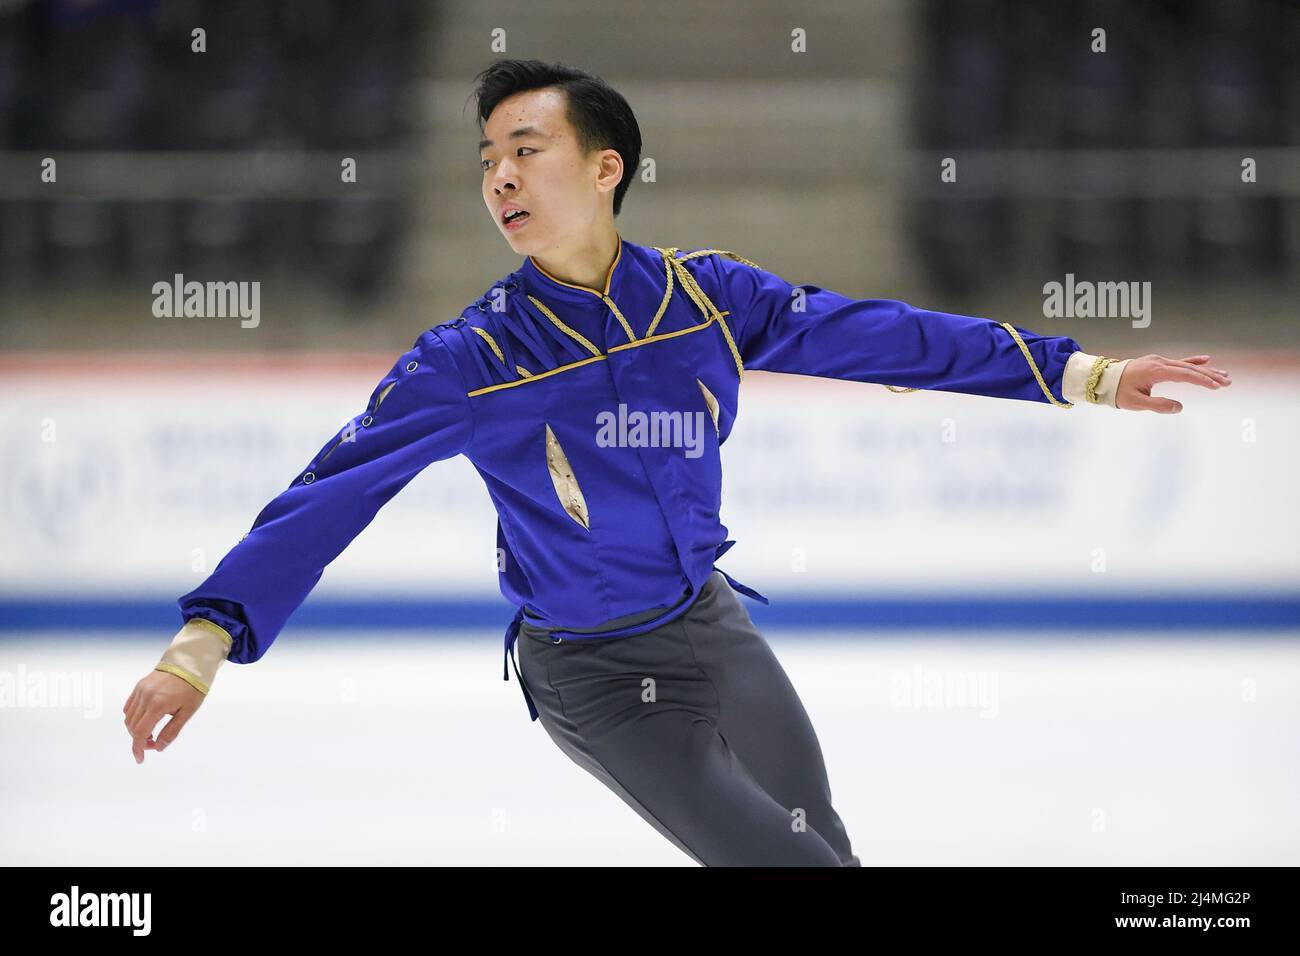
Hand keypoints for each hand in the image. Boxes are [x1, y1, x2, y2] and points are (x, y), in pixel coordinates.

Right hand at [123, 669, 204, 763]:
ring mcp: (140, 691)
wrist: (189, 665)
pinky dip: (133, 717)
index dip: (138, 748)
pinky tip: (145, 720)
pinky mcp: (139, 686)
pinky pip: (129, 706)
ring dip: (135, 729)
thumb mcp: (187, 712)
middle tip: (153, 742)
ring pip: (128, 718)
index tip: (140, 759)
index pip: (140, 732)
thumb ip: (171, 731)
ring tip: (151, 732)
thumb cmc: (192, 688)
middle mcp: (145, 697)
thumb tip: (158, 748)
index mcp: (158, 705)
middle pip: (132, 727)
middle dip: (140, 740)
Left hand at [1115, 354, 1230, 412]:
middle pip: (1189, 368)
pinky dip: (1192, 361)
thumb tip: (1179, 407)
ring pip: (1186, 365)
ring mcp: (1158, 360)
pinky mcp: (1156, 362)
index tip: (1217, 387)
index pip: (1185, 375)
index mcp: (1156, 371)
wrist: (1103, 379)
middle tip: (1227, 382)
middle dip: (1210, 375)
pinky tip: (1206, 360)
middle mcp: (1159, 362)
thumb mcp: (1136, 403)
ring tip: (1223, 374)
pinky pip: (1178, 362)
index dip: (1202, 380)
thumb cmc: (1118, 392)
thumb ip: (1158, 405)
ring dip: (1205, 370)